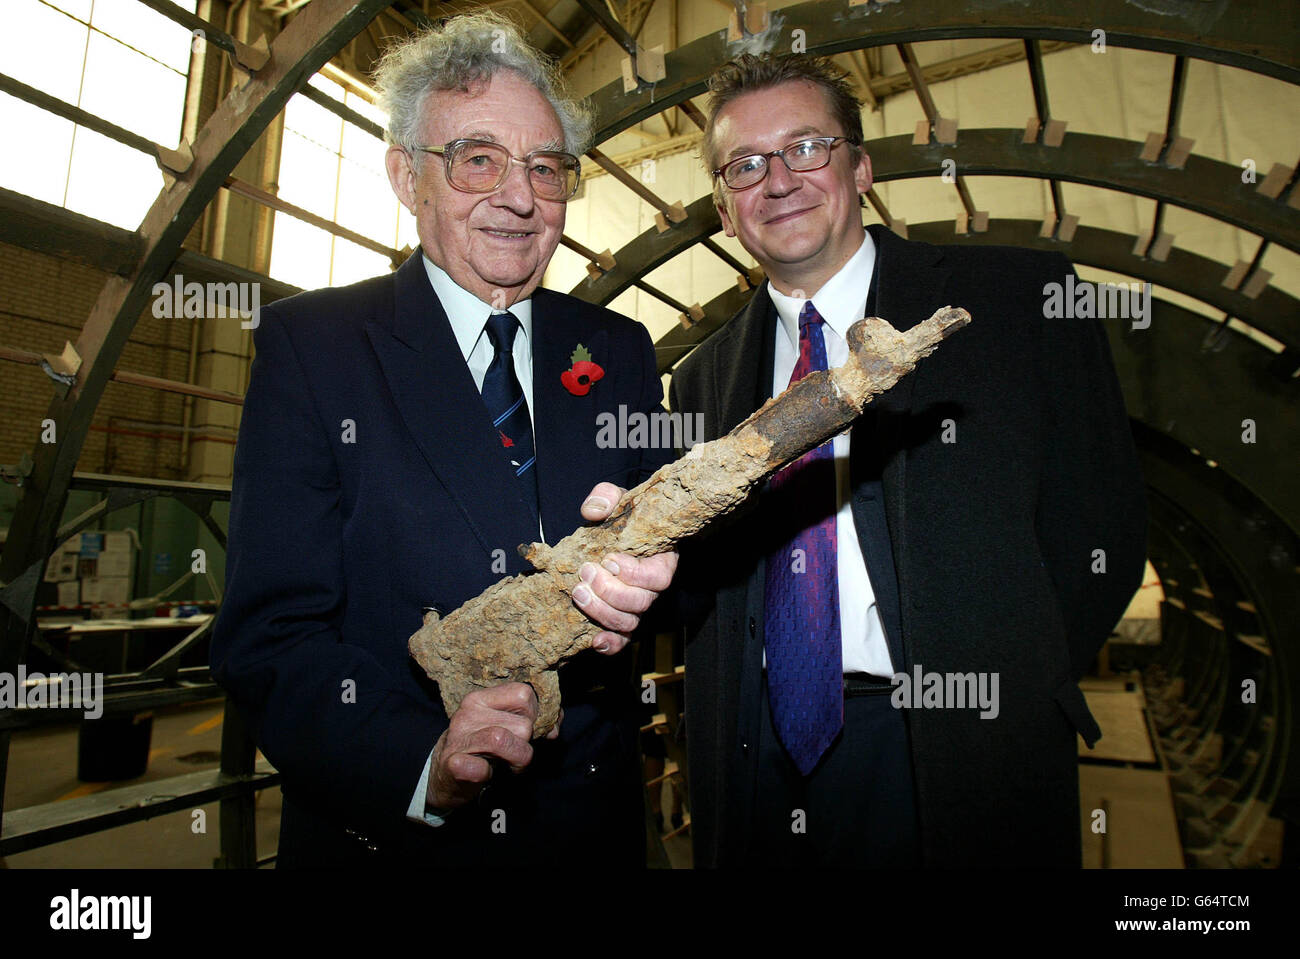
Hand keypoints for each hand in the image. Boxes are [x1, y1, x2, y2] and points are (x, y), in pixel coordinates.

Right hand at [427, 683, 558, 809]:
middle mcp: (468, 713)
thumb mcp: (504, 725)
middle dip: (527, 743)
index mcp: (481, 698)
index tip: (530, 730)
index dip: (536, 714)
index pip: (524, 693)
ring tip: (509, 764)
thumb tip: (554, 728)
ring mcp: (458, 738)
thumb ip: (532, 719)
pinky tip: (485, 773)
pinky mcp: (452, 764)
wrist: (443, 773)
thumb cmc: (481, 747)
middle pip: (523, 723)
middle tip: (515, 751)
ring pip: (504, 740)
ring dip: (516, 759)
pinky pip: (479, 767)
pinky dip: (487, 773)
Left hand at [571, 482, 678, 654]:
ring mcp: (636, 606)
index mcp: (660, 560)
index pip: (657, 577)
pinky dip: (610, 644)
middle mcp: (651, 588)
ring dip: (602, 612)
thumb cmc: (622, 516)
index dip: (633, 574)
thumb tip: (594, 512)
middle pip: (641, 603)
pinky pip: (622, 640)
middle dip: (610, 592)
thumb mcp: (616, 500)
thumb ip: (605, 498)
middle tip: (584, 574)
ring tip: (578, 593)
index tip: (608, 559)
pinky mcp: (620, 618)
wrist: (612, 532)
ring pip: (629, 622)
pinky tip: (594, 641)